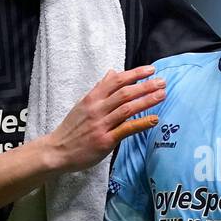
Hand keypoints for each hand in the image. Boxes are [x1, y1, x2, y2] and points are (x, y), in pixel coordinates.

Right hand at [48, 66, 166, 173]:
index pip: (116, 81)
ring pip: (127, 108)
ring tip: (162, 95)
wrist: (57, 151)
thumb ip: (99, 89)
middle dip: (146, 86)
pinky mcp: (105, 141)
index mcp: (92, 98)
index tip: (150, 70)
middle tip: (163, 82)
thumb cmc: (72, 128)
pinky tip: (154, 119)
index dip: (135, 74)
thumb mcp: (83, 104)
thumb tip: (113, 72)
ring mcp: (101, 125)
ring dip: (146, 101)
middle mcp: (97, 109)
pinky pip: (126, 129)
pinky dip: (141, 123)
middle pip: (125, 93)